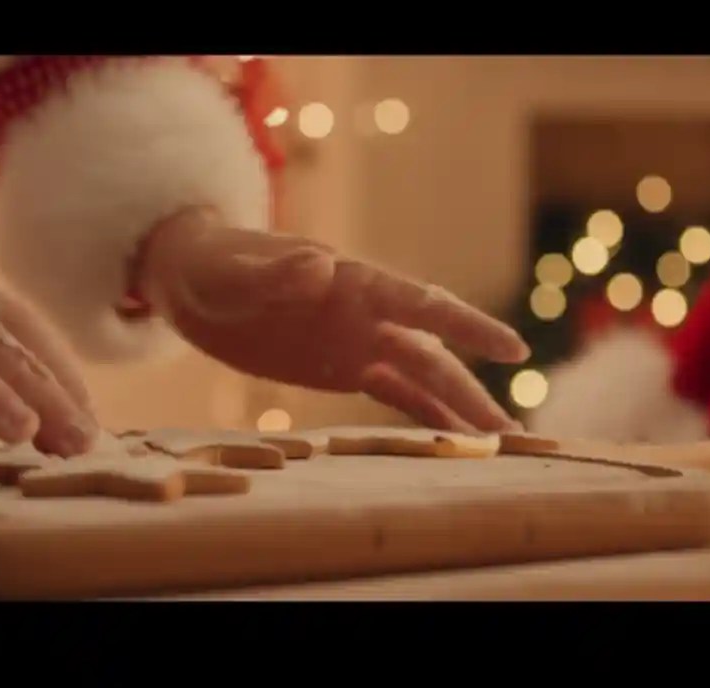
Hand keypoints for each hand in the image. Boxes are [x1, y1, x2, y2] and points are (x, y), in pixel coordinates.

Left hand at [138, 209, 530, 433]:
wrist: (191, 278)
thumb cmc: (213, 264)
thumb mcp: (236, 270)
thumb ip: (276, 272)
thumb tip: (321, 268)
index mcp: (352, 282)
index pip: (421, 304)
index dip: (468, 327)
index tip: (514, 350)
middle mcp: (365, 313)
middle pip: (433, 354)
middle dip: (474, 391)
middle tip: (518, 435)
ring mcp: (355, 341)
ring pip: (421, 378)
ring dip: (458, 409)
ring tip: (500, 445)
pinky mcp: (338, 367)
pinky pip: (391, 393)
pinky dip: (422, 416)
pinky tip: (450, 442)